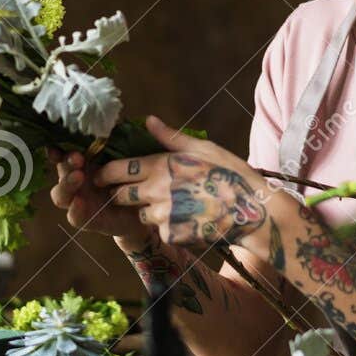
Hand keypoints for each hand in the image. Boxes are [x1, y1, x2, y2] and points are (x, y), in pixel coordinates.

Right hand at [46, 147, 152, 241]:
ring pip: (60, 194)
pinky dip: (75, 210)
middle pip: (60, 170)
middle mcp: (76, 181)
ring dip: (66, 184)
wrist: (146, 210)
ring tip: (79, 177)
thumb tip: (121, 118)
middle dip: (65, 162)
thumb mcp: (127, 159)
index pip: (64, 152)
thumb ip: (119, 141)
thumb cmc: (133, 180)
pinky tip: (80, 202)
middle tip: (78, 157)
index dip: (57, 147)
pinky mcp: (87, 219)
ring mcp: (78, 201)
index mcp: (83, 163)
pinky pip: (74, 217)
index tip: (57, 142)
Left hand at [93, 117, 278, 254]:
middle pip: (120, 196)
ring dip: (146, 211)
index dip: (106, 173)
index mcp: (161, 166)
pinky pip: (160, 230)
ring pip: (139, 215)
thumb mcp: (203, 149)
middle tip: (127, 193)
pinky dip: (167, 225)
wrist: (253, 211)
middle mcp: (157, 191)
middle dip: (120, 194)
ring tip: (169, 204)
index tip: (102, 176)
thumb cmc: (231, 174)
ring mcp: (163, 215)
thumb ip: (171, 138)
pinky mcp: (172, 235)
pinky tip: (187, 218)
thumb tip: (148, 120)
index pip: (118, 170)